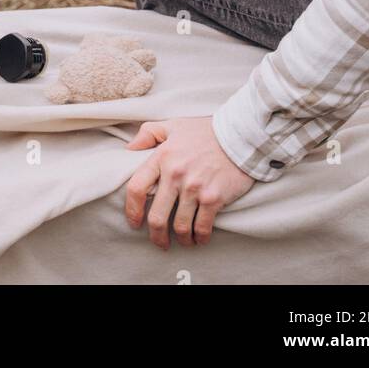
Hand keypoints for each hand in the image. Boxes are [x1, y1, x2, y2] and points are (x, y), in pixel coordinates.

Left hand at [124, 117, 254, 248]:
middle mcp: (175, 174)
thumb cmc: (205, 131)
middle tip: (159, 241)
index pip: (136, 187)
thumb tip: (129, 148)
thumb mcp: (173, 125)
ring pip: (179, 226)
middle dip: (156, 235)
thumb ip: (148, 133)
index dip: (132, 209)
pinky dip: (199, 237)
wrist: (239, 135)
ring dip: (180, 239)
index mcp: (162, 156)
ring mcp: (195, 188)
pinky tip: (200, 238)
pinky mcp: (214, 198)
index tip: (134, 222)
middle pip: (156, 216)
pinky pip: (202, 227)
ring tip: (183, 240)